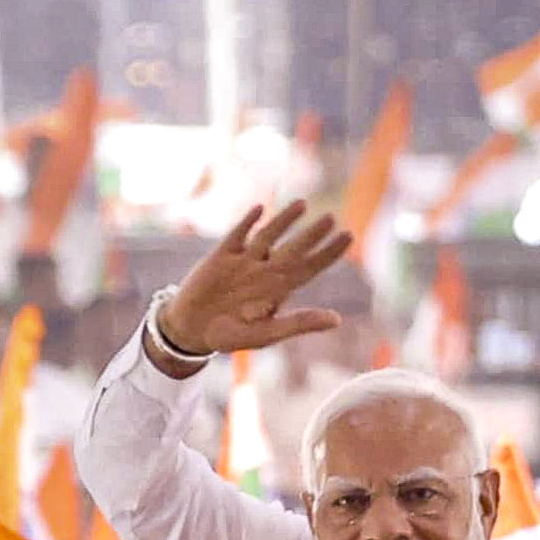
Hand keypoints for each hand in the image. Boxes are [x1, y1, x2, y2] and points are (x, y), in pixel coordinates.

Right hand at [153, 207, 353, 371]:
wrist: (191, 330)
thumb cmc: (230, 336)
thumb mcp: (267, 334)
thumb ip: (299, 323)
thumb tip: (337, 320)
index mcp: (279, 290)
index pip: (310, 267)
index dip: (329, 252)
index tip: (348, 236)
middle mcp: (264, 271)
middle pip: (294, 248)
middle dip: (312, 234)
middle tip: (332, 217)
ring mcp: (243, 262)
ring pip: (268, 236)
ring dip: (284, 220)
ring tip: (303, 204)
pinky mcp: (220, 257)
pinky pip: (237, 235)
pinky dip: (247, 223)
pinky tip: (260, 209)